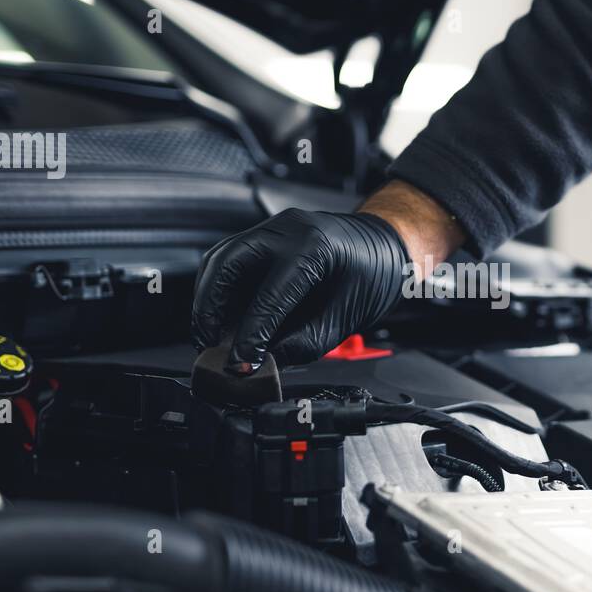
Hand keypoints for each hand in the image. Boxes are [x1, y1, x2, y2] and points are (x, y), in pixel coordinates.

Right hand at [191, 207, 410, 369]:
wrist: (384, 245)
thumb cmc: (373, 275)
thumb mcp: (345, 317)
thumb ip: (304, 343)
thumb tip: (264, 363)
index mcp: (314, 246)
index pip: (269, 295)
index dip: (251, 335)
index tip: (240, 364)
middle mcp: (286, 229)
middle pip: (227, 264)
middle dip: (210, 310)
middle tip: (208, 346)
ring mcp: (271, 227)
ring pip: (219, 259)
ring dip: (208, 300)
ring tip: (208, 336)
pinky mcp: (263, 236)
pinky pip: (227, 260)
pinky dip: (217, 289)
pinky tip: (220, 317)